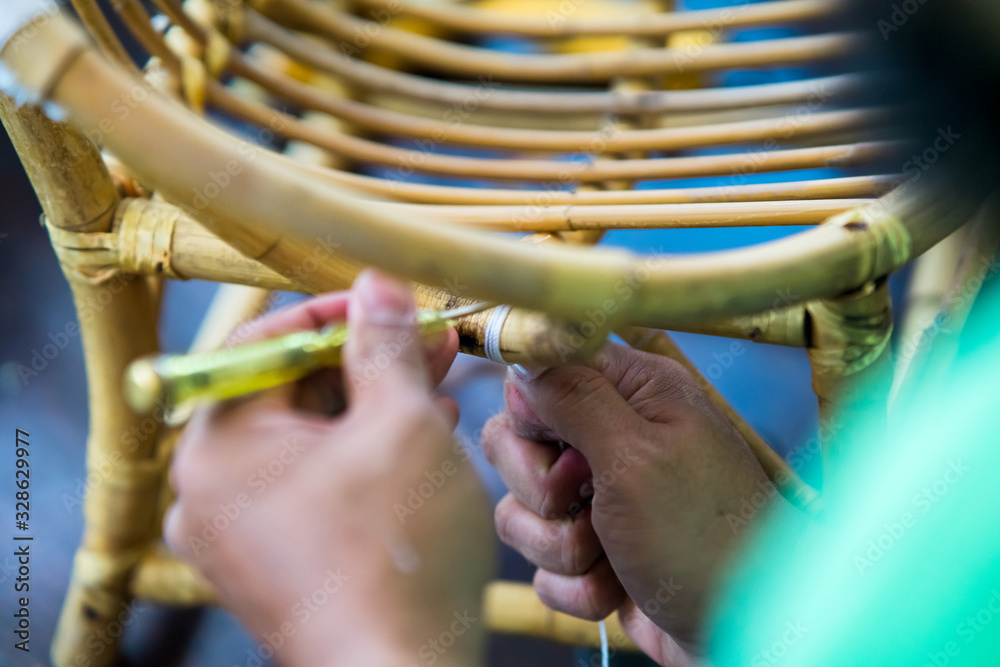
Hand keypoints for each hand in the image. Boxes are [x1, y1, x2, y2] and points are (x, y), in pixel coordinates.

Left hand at [165, 271, 494, 666]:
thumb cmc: (399, 554)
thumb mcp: (402, 425)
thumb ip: (384, 346)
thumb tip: (379, 285)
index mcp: (218, 446)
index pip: (268, 343)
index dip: (338, 312)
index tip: (392, 302)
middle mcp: (208, 490)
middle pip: (289, 393)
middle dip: (367, 365)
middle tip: (429, 343)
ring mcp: (236, 534)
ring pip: (307, 442)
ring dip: (373, 410)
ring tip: (438, 388)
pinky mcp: (271, 564)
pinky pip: (310, 486)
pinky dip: (360, 460)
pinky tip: (418, 443)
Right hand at [483, 343, 802, 662]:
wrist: (740, 633)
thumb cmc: (705, 538)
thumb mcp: (636, 456)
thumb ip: (575, 398)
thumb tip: (525, 356)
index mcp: (634, 393)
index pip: (541, 374)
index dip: (533, 414)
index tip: (560, 444)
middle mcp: (613, 437)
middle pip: (515, 442)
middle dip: (541, 490)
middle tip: (590, 502)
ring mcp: (600, 498)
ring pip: (521, 509)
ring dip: (561, 547)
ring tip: (612, 557)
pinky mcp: (593, 551)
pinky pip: (541, 563)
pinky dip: (574, 585)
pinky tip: (617, 589)